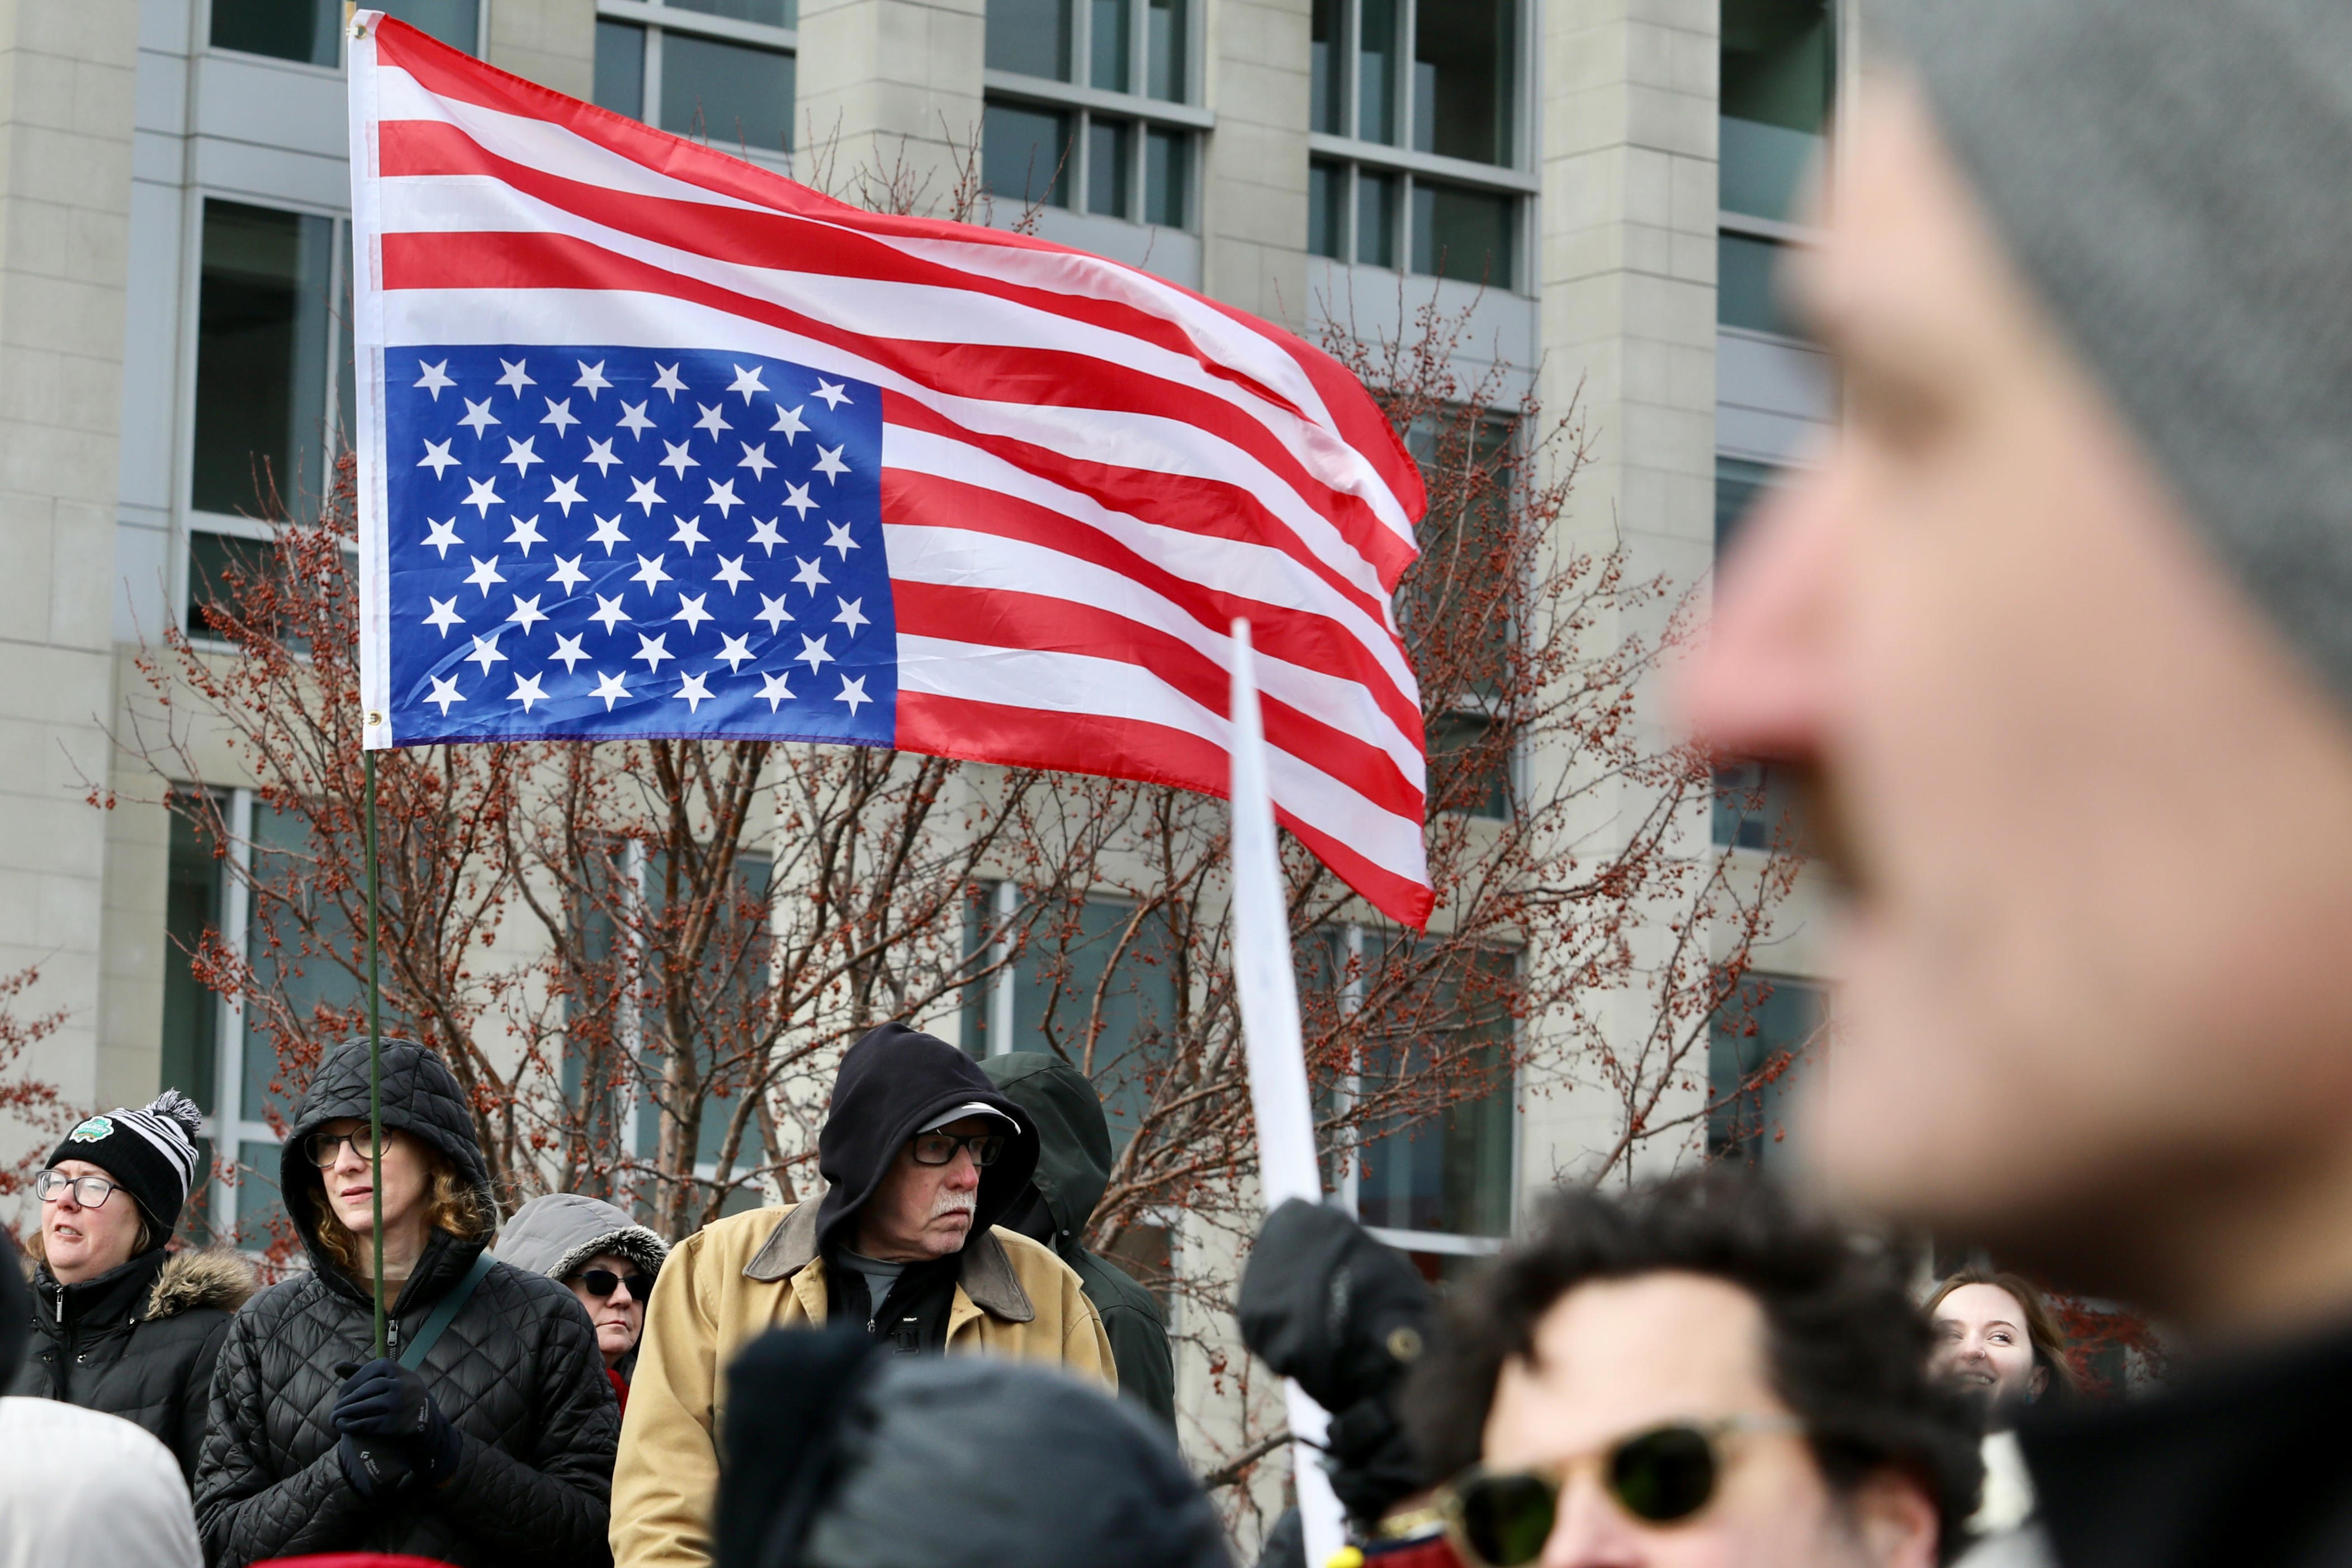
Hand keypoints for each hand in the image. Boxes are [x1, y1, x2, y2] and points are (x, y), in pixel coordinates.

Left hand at [334, 1358, 460, 1485]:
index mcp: (399, 1370)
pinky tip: (342, 1426)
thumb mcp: (391, 1378)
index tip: (341, 1394)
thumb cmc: (402, 1395)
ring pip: (363, 1407)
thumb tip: (336, 1367)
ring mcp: (398, 1405)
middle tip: (334, 1410)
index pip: (368, 1371)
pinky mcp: (394, 1424)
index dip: (351, 1383)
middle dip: (345, 1401)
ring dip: (344, 1414)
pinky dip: (350, 1425)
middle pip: (365, 1391)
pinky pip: (366, 1424)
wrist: (426, 1420)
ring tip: (333, 1419)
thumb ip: (364, 1372)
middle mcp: (400, 1385)